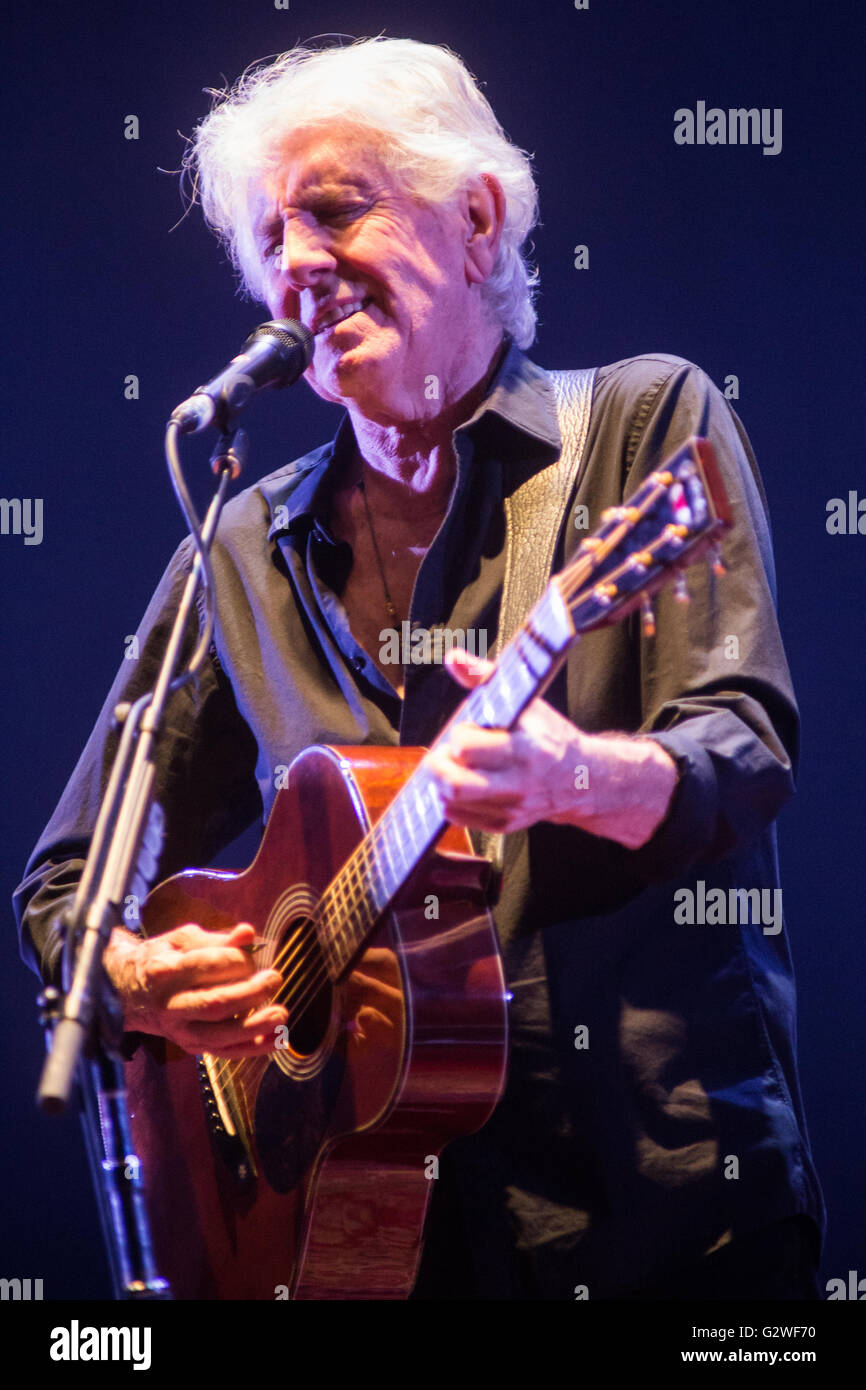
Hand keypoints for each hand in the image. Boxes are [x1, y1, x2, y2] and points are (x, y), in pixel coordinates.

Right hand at [103, 921, 287, 1058]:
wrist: (129, 993)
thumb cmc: (163, 959)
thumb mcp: (181, 940)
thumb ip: (217, 938)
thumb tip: (249, 932)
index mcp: (165, 971)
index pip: (205, 966)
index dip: (235, 959)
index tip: (251, 953)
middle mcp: (169, 1005)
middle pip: (214, 1004)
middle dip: (250, 993)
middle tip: (274, 978)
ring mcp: (179, 1030)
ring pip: (220, 1035)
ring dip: (255, 1026)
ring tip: (281, 1013)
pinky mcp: (190, 1047)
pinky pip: (225, 1053)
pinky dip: (254, 1049)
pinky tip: (278, 1040)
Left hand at [425, 648, 677, 847]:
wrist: (583, 779)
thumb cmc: (549, 735)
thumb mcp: (526, 702)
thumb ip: (485, 677)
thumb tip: (453, 657)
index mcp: (527, 747)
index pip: (470, 748)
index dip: (459, 736)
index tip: (465, 730)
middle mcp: (521, 782)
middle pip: (456, 785)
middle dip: (438, 766)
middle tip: (442, 754)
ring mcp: (513, 807)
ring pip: (454, 803)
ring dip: (440, 783)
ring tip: (450, 767)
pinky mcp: (506, 824)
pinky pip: (461, 818)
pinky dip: (450, 801)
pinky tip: (461, 783)